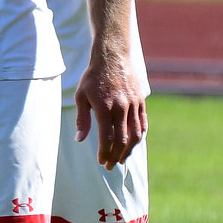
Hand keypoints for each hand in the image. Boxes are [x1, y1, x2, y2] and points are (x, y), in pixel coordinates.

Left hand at [74, 48, 146, 168]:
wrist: (112, 57)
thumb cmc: (93, 77)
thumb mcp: (81, 96)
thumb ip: (81, 119)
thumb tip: (80, 139)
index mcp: (104, 107)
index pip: (107, 137)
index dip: (105, 152)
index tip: (101, 162)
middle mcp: (121, 107)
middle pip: (122, 139)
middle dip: (116, 155)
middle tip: (110, 166)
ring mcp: (133, 104)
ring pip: (135, 134)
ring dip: (129, 150)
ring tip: (122, 159)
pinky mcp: (141, 101)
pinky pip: (142, 123)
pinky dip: (139, 136)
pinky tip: (132, 144)